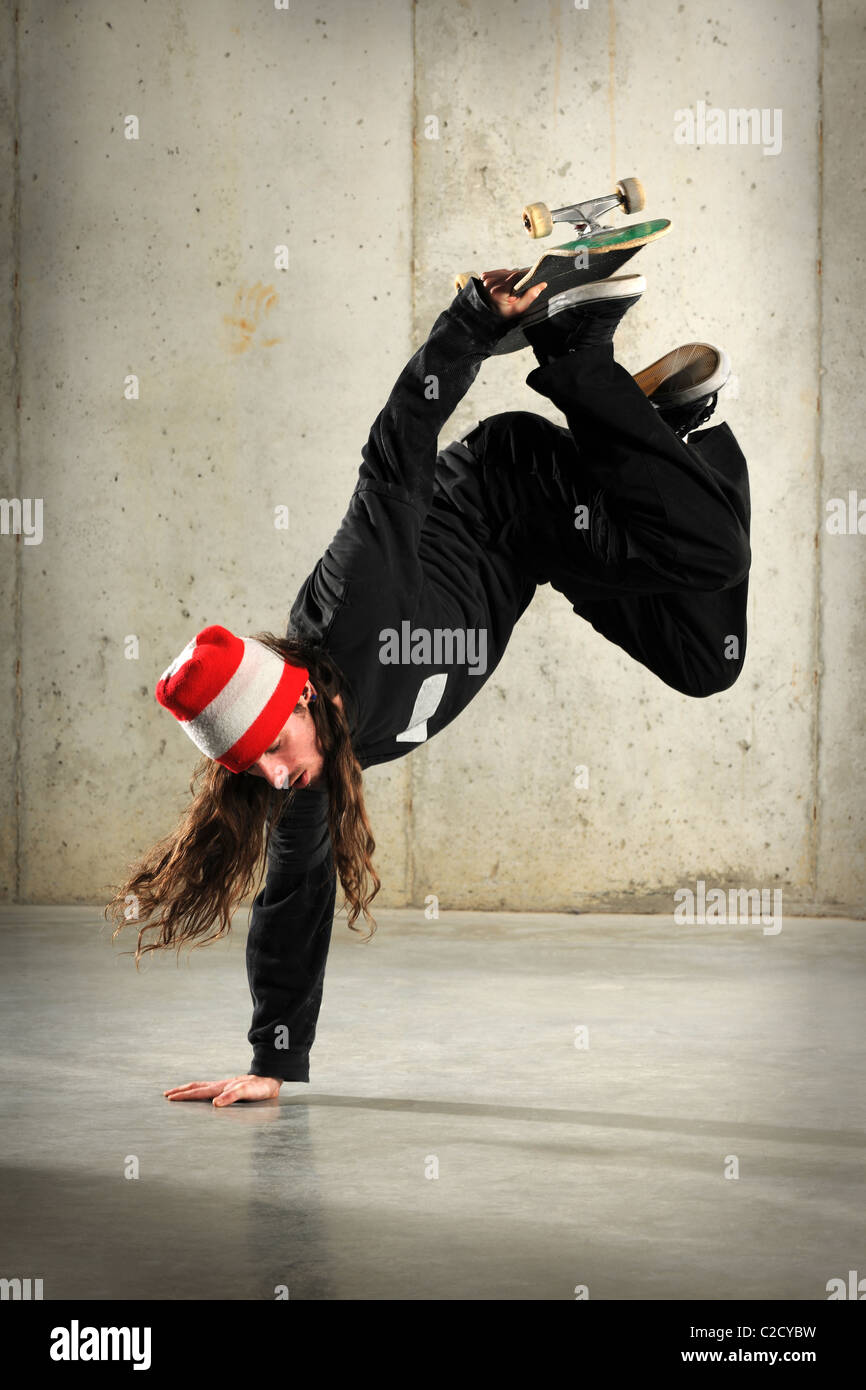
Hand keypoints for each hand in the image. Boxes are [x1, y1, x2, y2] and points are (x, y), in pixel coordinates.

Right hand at [163, 1074, 282, 1105]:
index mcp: (221, 1088)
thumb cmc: (259, 1087)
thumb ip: (231, 1097)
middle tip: (167, 1095)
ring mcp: (224, 1086)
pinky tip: (201, 1094)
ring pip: (202, 1087)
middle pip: (196, 1087)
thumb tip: (215, 1103)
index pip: (198, 1092)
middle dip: (181, 1091)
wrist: (270, 1078)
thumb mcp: (247, 1092)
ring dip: (189, 1090)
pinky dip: (200, 1091)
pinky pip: (209, 1089)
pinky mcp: (229, 1088)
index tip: (170, 1098)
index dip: (184, 1096)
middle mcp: (220, 1086)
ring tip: (178, 1092)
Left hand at [479, 269, 547, 318]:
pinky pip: (500, 272)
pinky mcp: (484, 275)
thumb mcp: (517, 309)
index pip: (517, 275)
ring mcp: (486, 278)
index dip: (527, 274)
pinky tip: (504, 287)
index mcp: (498, 290)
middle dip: (519, 278)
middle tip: (521, 287)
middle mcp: (490, 282)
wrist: (485, 315)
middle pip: (512, 272)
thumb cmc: (502, 314)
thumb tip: (543, 284)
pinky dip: (504, 278)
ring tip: (511, 290)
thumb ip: (530, 296)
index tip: (534, 275)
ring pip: (507, 272)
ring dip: (512, 278)